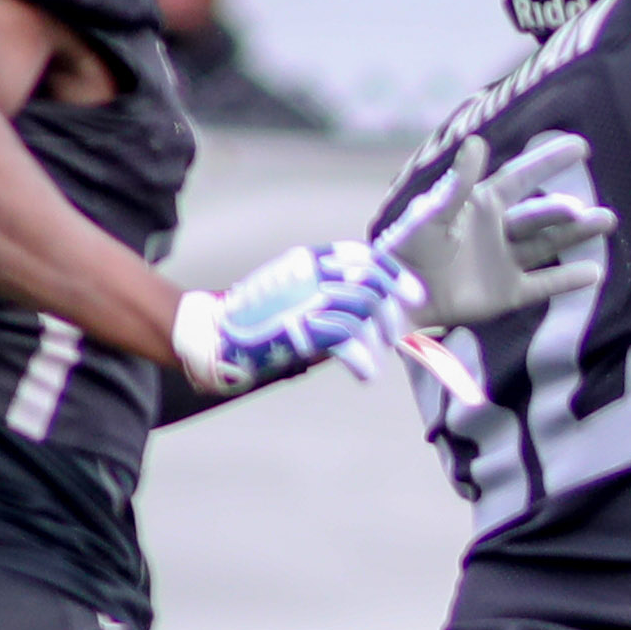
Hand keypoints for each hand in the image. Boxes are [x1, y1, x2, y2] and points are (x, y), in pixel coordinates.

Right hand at [173, 240, 405, 397]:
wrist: (216, 335)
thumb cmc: (257, 318)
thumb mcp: (294, 290)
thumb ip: (330, 291)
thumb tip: (374, 310)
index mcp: (309, 260)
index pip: (362, 255)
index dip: (394, 274)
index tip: (414, 294)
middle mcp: (309, 274)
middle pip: (368, 283)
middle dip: (389, 311)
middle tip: (392, 336)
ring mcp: (305, 299)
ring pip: (362, 310)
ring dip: (375, 338)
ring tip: (375, 358)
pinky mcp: (301, 328)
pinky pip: (345, 339)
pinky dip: (362, 360)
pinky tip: (365, 374)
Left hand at [379, 133, 613, 330]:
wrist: (398, 296)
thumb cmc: (408, 247)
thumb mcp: (432, 212)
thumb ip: (458, 181)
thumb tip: (477, 141)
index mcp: (481, 205)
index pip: (522, 178)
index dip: (549, 162)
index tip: (580, 147)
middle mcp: (498, 230)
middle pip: (540, 215)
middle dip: (566, 210)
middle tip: (585, 211)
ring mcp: (505, 261)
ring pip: (549, 244)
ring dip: (577, 235)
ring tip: (605, 222)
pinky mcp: (508, 293)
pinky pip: (544, 284)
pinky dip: (569, 280)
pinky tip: (594, 273)